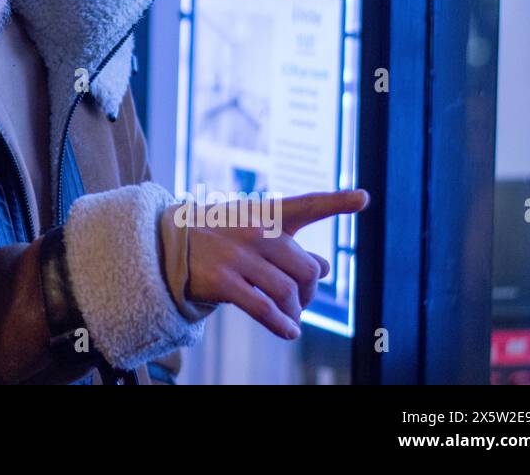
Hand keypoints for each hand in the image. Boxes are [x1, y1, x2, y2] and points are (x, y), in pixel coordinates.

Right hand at [181, 189, 368, 338]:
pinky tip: (288, 331)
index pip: (305, 205)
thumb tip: (326, 266)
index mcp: (265, 215)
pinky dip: (282, 324)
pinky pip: (264, 308)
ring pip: (288, 292)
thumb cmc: (218, 237)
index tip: (363, 198)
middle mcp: (255, 231)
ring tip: (291, 318)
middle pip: (307, 269)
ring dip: (296, 312)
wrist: (166, 245)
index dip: (336, 201)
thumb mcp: (252, 232)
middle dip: (310, 293)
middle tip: (301, 302)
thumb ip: (290, 247)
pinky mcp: (223, 281)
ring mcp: (238, 256)